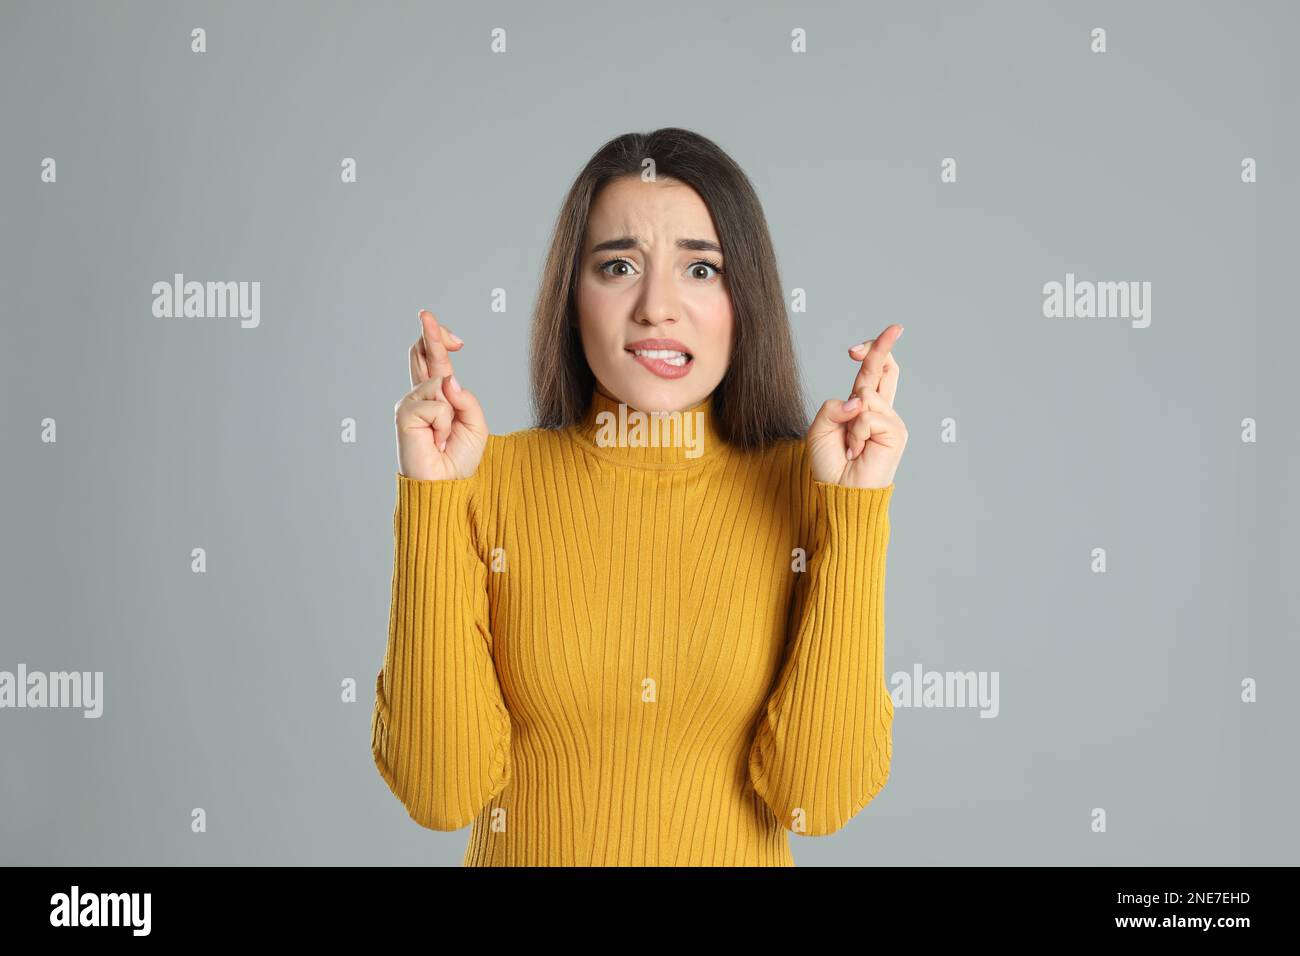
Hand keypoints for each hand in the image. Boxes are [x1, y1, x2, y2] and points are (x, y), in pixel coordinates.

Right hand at [394, 309, 488, 480]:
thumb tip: (447, 379)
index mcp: (437, 396)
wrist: (446, 486)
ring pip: (438, 381)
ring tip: (444, 436)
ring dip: (451, 411)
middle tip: (425, 313)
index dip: (437, 339)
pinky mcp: (404, 414)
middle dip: (430, 334)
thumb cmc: (459, 459)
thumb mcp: (475, 425)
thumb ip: (466, 399)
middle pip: (422, 354)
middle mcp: (419, 396)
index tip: (444, 329)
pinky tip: (435, 440)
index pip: (434, 360)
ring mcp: (409, 403)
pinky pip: (437, 404)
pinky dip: (444, 422)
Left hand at [806, 324, 907, 488]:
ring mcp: (890, 420)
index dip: (872, 352)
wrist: (840, 492)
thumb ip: (833, 407)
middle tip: (896, 328)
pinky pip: (868, 416)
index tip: (859, 345)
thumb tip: (858, 399)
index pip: (873, 372)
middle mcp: (880, 410)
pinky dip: (856, 432)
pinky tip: (857, 451)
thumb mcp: (819, 429)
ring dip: (849, 421)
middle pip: (884, 369)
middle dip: (883, 346)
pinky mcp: (896, 432)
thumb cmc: (830, 464)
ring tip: (850, 445)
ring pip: (866, 396)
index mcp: (862, 406)